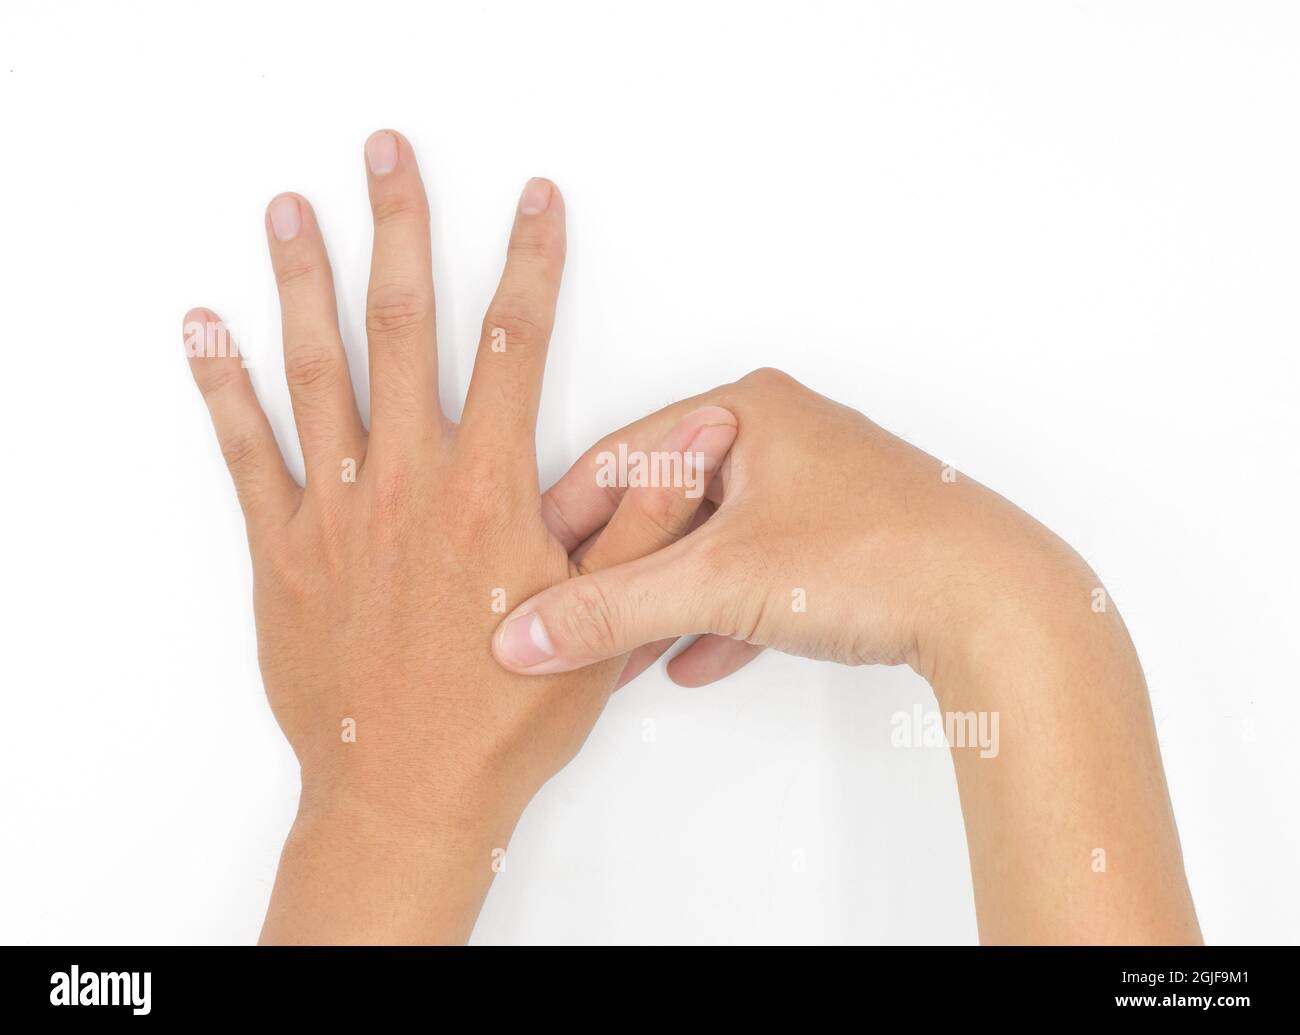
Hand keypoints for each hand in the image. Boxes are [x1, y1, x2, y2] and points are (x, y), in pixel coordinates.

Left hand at [182, 130, 734, 942]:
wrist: (407, 793)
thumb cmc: (502, 717)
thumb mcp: (603, 620)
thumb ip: (642, 519)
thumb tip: (688, 438)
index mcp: (487, 493)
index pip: (516, 346)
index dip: (530, 264)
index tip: (534, 203)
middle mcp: (406, 484)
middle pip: (403, 328)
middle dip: (401, 231)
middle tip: (387, 158)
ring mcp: (335, 513)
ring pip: (315, 370)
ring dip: (304, 282)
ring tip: (290, 211)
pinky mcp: (282, 551)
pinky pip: (244, 452)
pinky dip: (219, 386)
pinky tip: (203, 332)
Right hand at [497, 369, 1201, 943]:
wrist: (1001, 605)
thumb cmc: (877, 556)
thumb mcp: (718, 582)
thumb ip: (612, 609)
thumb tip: (528, 632)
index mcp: (745, 411)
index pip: (622, 458)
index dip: (565, 520)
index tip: (525, 569)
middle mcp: (782, 436)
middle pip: (667, 506)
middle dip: (621, 574)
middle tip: (570, 620)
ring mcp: (817, 488)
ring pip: (714, 546)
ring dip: (669, 603)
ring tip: (623, 656)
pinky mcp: (845, 539)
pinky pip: (761, 575)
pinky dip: (725, 616)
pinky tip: (696, 662)